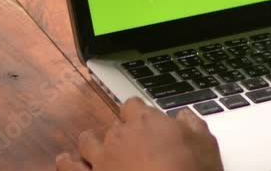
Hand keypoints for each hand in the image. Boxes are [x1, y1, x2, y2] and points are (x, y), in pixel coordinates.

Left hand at [56, 97, 223, 170]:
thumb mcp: (206, 147)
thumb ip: (193, 126)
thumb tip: (185, 116)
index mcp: (146, 121)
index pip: (133, 105)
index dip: (138, 113)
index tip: (145, 122)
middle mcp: (120, 135)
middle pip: (114, 125)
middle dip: (121, 133)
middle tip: (132, 145)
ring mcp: (101, 159)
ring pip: (88, 140)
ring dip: (91, 142)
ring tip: (95, 147)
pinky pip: (70, 167)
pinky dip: (66, 163)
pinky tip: (64, 160)